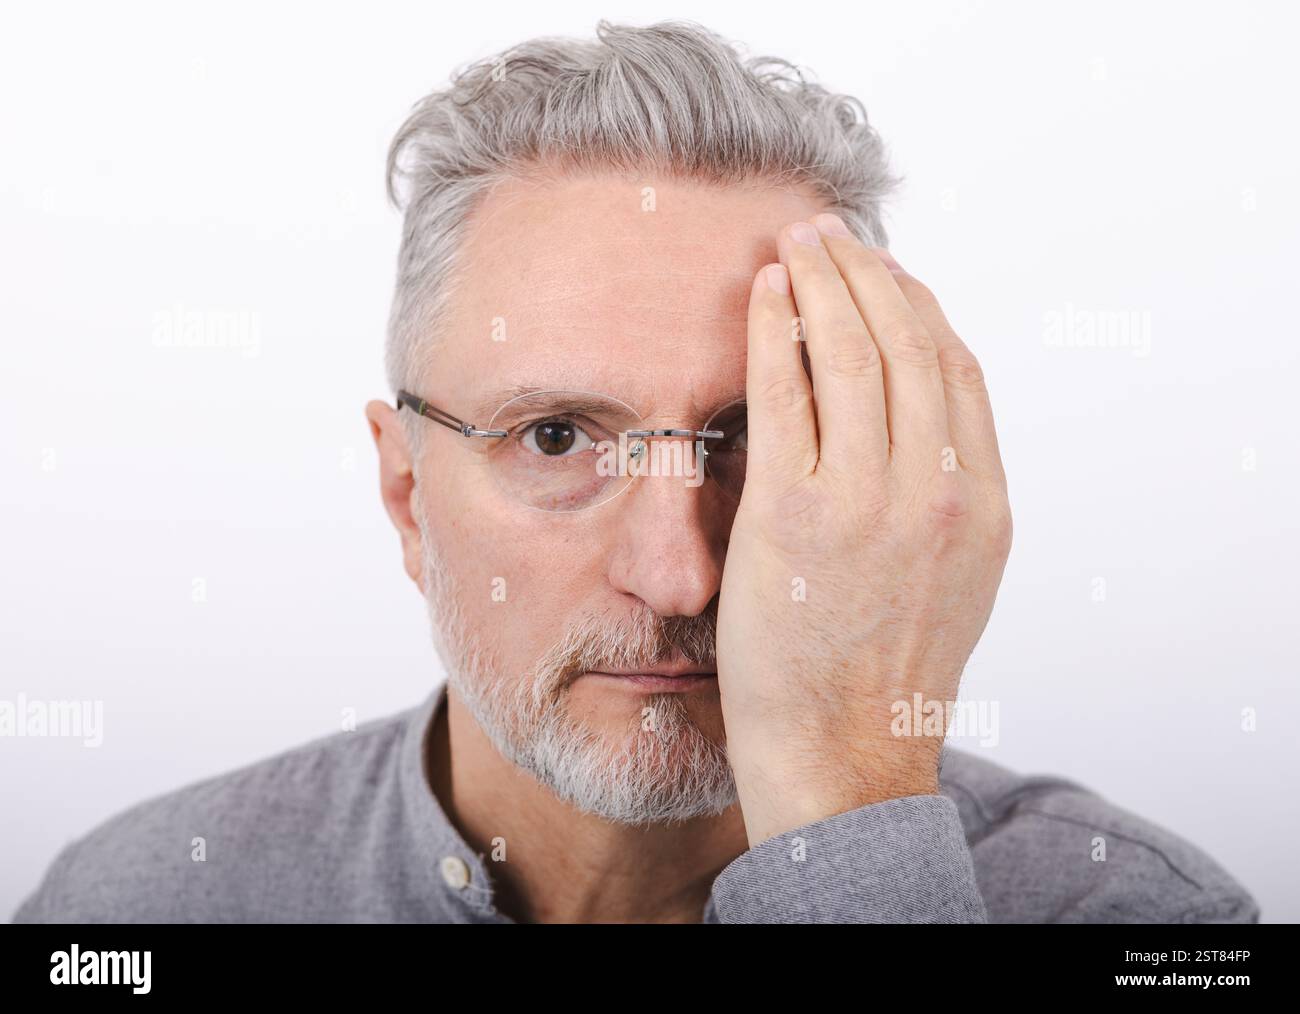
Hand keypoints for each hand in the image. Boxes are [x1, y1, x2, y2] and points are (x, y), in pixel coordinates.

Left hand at [716, 215, 1012, 845]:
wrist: (844, 754)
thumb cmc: (884, 672)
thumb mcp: (951, 578)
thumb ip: (943, 496)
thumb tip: (911, 422)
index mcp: (983, 504)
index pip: (956, 370)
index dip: (919, 306)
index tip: (887, 272)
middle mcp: (936, 492)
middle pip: (907, 344)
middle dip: (867, 274)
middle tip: (831, 234)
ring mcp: (866, 502)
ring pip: (852, 354)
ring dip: (824, 283)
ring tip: (797, 243)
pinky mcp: (793, 516)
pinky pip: (784, 395)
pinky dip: (774, 330)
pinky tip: (762, 293)